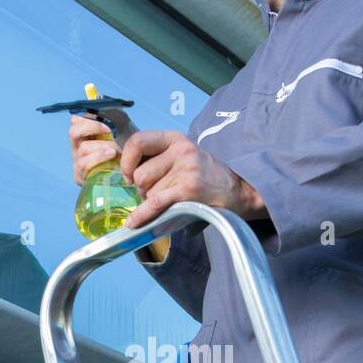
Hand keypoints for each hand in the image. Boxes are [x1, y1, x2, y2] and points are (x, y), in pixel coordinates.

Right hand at [67, 110, 136, 187]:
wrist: (132, 176)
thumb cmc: (126, 152)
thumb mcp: (124, 132)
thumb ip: (117, 118)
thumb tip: (110, 104)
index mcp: (85, 134)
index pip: (76, 119)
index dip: (87, 115)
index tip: (104, 115)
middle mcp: (78, 147)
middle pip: (73, 131)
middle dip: (92, 128)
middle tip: (109, 129)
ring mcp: (77, 162)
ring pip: (83, 148)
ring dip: (102, 146)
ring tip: (116, 148)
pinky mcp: (79, 177)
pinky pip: (84, 164)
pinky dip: (99, 158)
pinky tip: (111, 156)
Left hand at [118, 131, 267, 228]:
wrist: (237, 192)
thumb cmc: (205, 178)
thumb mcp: (183, 157)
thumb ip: (158, 159)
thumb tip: (125, 175)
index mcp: (175, 139)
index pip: (137, 141)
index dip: (126, 161)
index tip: (128, 175)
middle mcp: (180, 150)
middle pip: (140, 173)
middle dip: (142, 189)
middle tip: (156, 193)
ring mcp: (185, 169)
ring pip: (148, 191)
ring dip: (152, 202)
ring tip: (170, 201)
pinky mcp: (188, 189)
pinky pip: (155, 203)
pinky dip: (142, 215)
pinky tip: (134, 223)